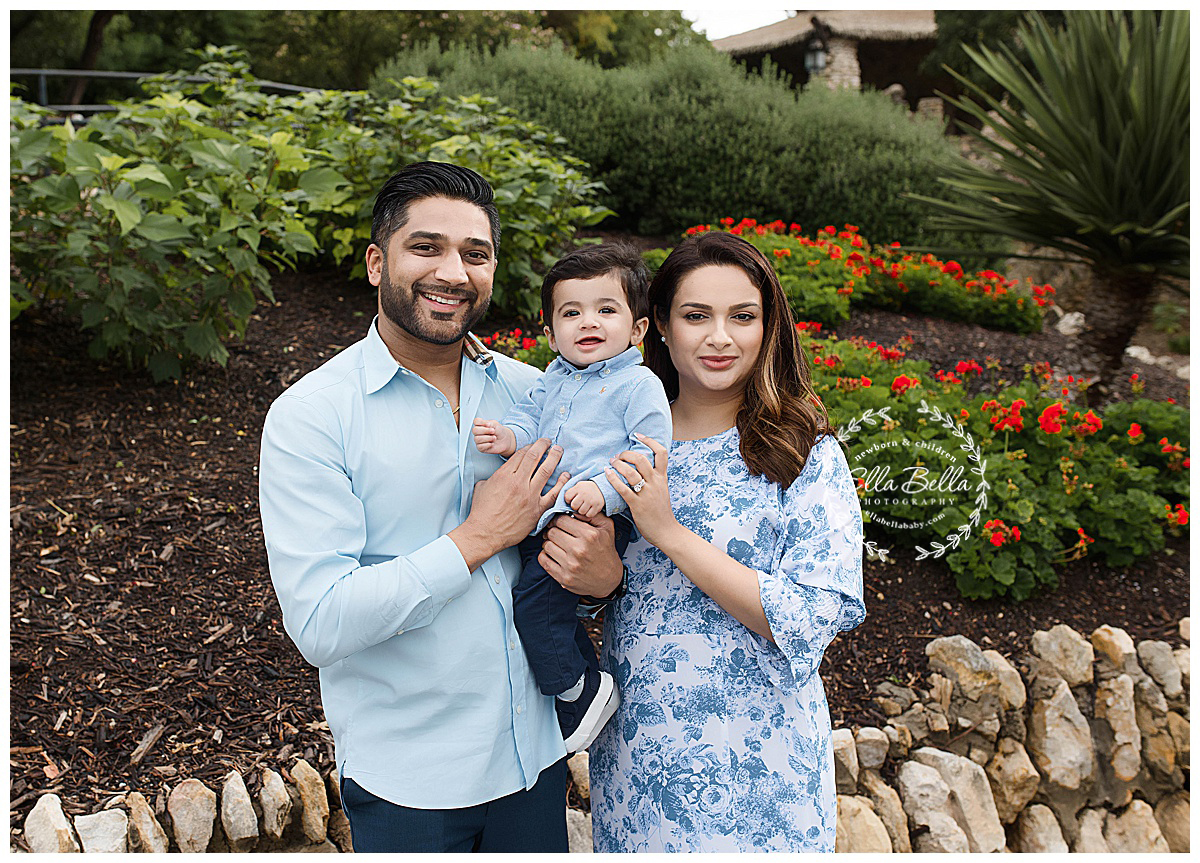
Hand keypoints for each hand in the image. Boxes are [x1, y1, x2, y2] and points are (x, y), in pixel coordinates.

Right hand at [450, 439, 568, 570]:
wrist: (485, 533)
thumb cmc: (481, 512)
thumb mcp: (482, 487)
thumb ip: (494, 477)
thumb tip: (500, 474)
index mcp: (504, 475)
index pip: (521, 454)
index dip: (530, 446)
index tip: (534, 444)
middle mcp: (518, 482)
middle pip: (535, 457)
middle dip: (543, 445)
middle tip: (549, 441)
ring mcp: (530, 495)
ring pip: (546, 471)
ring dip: (554, 457)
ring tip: (559, 450)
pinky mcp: (538, 509)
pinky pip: (554, 493)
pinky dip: (562, 483)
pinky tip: (566, 475)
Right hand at [472, 418, 515, 456]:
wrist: (505, 441)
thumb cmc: (500, 432)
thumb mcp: (496, 424)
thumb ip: (490, 423)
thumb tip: (485, 424)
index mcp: (481, 425)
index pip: (476, 421)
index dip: (481, 422)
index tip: (488, 424)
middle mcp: (478, 433)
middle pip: (475, 430)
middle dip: (485, 431)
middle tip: (493, 431)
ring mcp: (478, 440)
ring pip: (477, 439)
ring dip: (488, 438)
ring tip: (494, 438)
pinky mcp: (480, 448)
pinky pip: (480, 446)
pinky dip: (488, 445)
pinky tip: (492, 443)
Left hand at [540, 512, 622, 596]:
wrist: (609, 579)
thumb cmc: (606, 551)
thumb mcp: (607, 528)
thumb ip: (592, 514)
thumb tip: (574, 508)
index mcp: (589, 535)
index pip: (561, 520)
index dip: (558, 519)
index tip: (559, 522)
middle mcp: (579, 550)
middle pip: (552, 532)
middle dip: (553, 530)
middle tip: (557, 533)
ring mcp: (570, 565)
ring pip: (546, 545)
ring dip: (549, 543)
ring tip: (556, 544)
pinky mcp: (564, 577)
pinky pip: (544, 561)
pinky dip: (545, 555)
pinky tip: (553, 554)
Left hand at [564, 480, 605, 517]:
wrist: (601, 488)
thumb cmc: (586, 489)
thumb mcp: (578, 486)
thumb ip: (570, 492)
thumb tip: (561, 504)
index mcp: (578, 487)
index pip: (567, 497)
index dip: (568, 500)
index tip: (572, 499)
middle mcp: (585, 493)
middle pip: (574, 506)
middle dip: (575, 507)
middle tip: (579, 504)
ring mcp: (591, 500)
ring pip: (581, 511)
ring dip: (582, 511)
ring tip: (584, 506)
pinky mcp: (597, 506)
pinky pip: (589, 515)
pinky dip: (588, 514)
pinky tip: (589, 509)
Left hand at [605, 433, 678, 548]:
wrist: (667, 531)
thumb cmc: (661, 512)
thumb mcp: (662, 491)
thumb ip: (655, 479)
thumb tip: (644, 469)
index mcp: (662, 478)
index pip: (661, 453)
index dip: (650, 441)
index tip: (638, 435)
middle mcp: (655, 483)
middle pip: (642, 459)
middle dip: (627, 454)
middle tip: (618, 456)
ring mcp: (646, 493)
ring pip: (631, 472)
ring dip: (618, 465)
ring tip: (611, 463)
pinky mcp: (637, 504)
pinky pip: (623, 488)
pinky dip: (613, 479)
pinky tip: (606, 474)